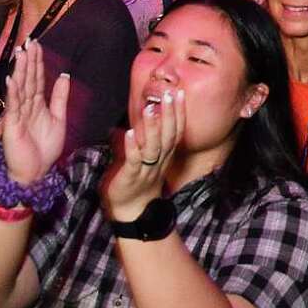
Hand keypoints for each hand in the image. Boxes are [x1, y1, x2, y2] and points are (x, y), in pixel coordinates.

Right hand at [0, 41, 69, 186]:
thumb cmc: (45, 148)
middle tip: (29, 42)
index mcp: (37, 104)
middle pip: (28, 79)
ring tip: (21, 54)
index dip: (37, 62)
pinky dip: (13, 92)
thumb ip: (60, 97)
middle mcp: (26, 106)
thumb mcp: (59, 119)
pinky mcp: (12, 125)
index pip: (37, 79)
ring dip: (20, 71)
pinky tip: (11, 79)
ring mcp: (18, 114)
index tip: (37, 45)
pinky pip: (13, 106)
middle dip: (29, 61)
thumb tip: (64, 75)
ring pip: (20, 89)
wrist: (36, 173)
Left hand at [104, 85, 183, 222]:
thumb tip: (132, 125)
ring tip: (150, 109)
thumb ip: (140, 142)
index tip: (178, 93)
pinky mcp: (131, 177)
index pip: (175, 131)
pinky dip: (132, 147)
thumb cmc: (136, 184)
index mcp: (164, 156)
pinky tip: (128, 133)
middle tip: (169, 94)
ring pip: (153, 147)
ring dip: (153, 127)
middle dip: (170, 114)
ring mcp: (146, 169)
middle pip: (168, 136)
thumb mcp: (142, 160)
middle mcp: (159, 161)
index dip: (178, 112)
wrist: (131, 213)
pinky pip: (133, 161)